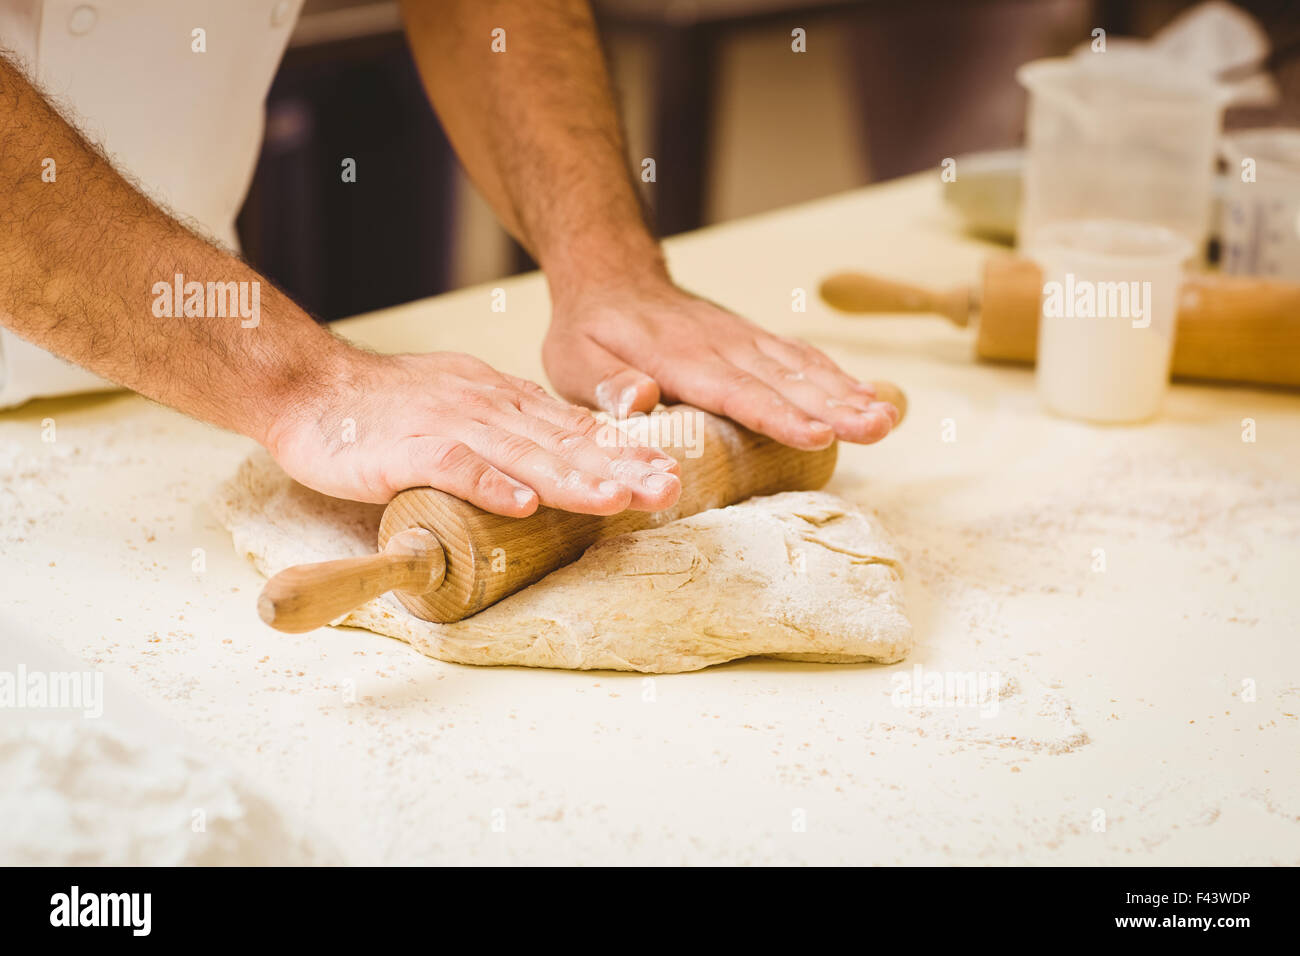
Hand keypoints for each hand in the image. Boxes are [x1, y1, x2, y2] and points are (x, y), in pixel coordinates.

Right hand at [264, 349, 680, 513]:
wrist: (310, 387)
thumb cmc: (387, 409)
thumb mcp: (464, 405)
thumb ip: (509, 429)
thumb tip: (557, 459)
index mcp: (504, 402)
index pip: (575, 428)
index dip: (623, 451)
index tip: (668, 471)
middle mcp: (487, 408)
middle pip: (563, 442)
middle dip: (620, 468)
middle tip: (667, 490)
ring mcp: (448, 426)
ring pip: (522, 454)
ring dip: (572, 478)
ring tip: (617, 500)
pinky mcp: (407, 449)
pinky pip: (454, 467)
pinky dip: (489, 485)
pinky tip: (522, 505)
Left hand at [543, 280, 899, 449]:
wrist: (611, 274)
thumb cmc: (590, 330)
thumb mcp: (574, 360)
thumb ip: (606, 384)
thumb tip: (640, 399)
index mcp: (676, 357)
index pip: (734, 390)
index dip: (776, 415)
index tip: (817, 436)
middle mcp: (720, 345)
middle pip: (783, 380)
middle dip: (834, 407)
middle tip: (878, 431)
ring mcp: (741, 339)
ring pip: (800, 367)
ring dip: (846, 394)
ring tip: (887, 421)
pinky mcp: (752, 339)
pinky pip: (800, 356)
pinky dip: (837, 377)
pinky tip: (869, 398)